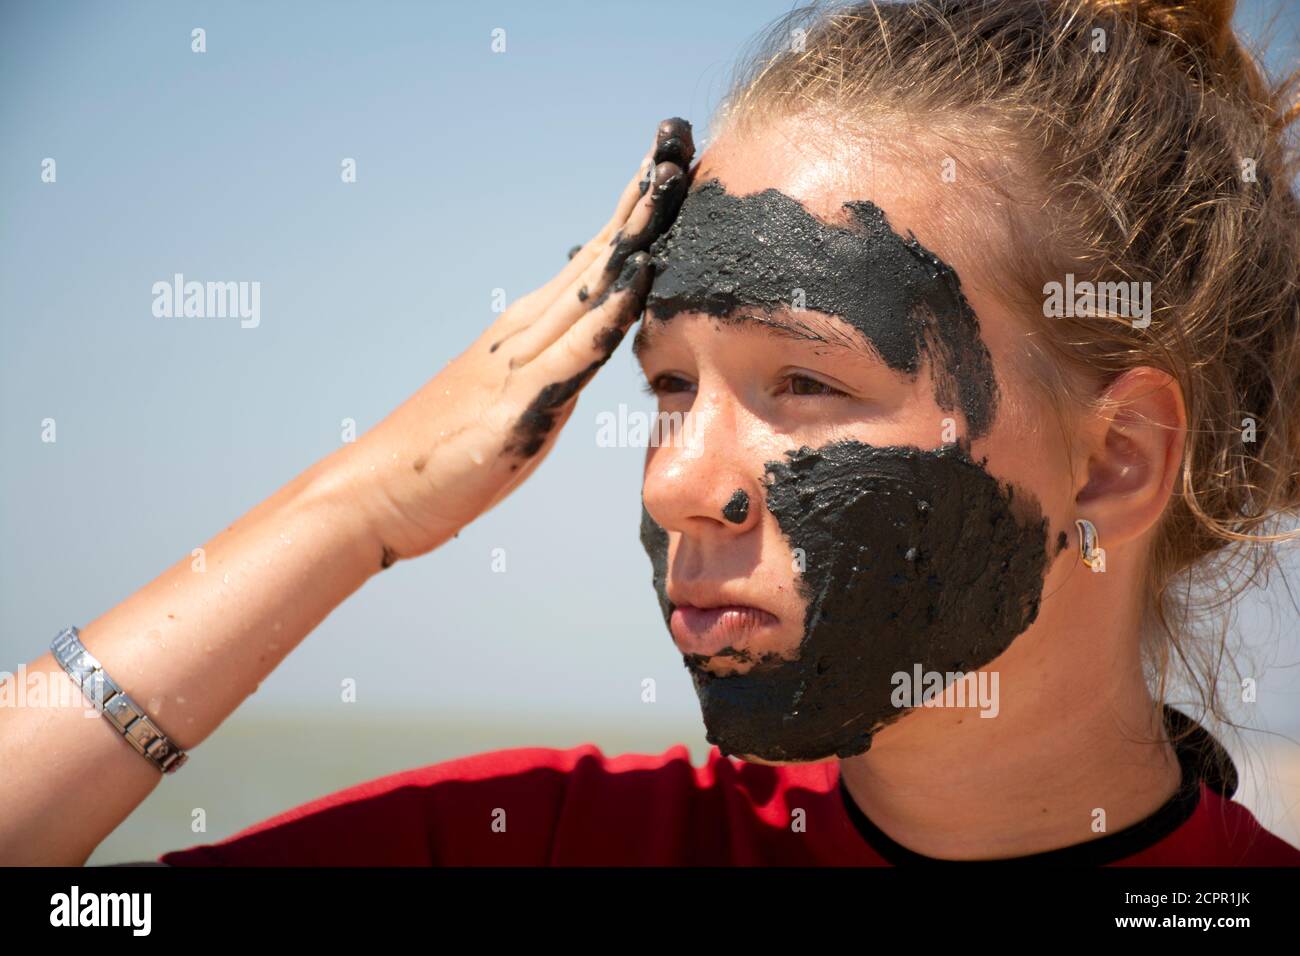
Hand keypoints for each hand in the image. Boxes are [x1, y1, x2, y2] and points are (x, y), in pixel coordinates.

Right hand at [343, 118, 695, 565]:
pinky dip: (611, 312)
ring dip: (635, 234)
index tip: (671, 164)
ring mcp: (521, 362)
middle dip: (642, 200)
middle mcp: (525, 332)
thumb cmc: (446, 455)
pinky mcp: (520, 405)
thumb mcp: (518, 406)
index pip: (594, 260)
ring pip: (589, 287)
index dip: (633, 213)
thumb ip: (555, 375)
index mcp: (528, 330)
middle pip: (597, 255)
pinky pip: (576, 353)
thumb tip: (591, 359)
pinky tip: (640, 277)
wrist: (378, 492)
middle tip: (679, 139)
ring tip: (670, 181)